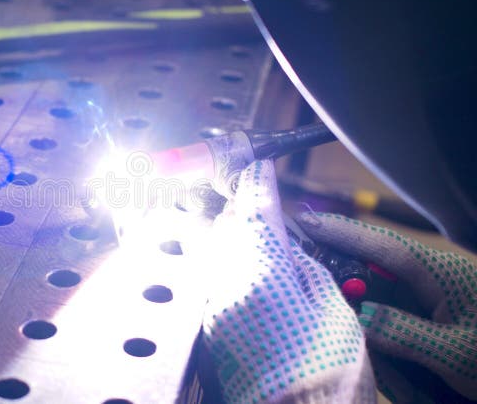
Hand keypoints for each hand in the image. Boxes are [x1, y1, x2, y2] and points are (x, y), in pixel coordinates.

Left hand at [200, 160, 374, 402]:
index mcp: (261, 274)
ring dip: (222, 231)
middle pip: (222, 227)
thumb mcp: (331, 308)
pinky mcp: (207, 326)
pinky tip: (231, 259)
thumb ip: (303, 267)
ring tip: (235, 221)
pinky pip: (208, 276)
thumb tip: (285, 245)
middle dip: (234, 205)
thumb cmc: (326, 370)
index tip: (258, 167)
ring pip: (210, 250)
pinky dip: (218, 259)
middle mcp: (226, 284)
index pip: (255, 213)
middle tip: (242, 189)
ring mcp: (212, 306)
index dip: (258, 185)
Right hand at [297, 212, 476, 400]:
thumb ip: (405, 332)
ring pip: (380, 288)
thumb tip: (359, 316)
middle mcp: (435, 277)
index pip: (384, 246)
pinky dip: (371, 316)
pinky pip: (392, 307)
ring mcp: (434, 294)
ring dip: (355, 297)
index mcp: (443, 274)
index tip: (305, 219)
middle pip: (374, 265)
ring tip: (322, 298)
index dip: (342, 232)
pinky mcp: (433, 311)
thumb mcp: (456, 352)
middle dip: (340, 267)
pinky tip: (355, 326)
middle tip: (301, 270)